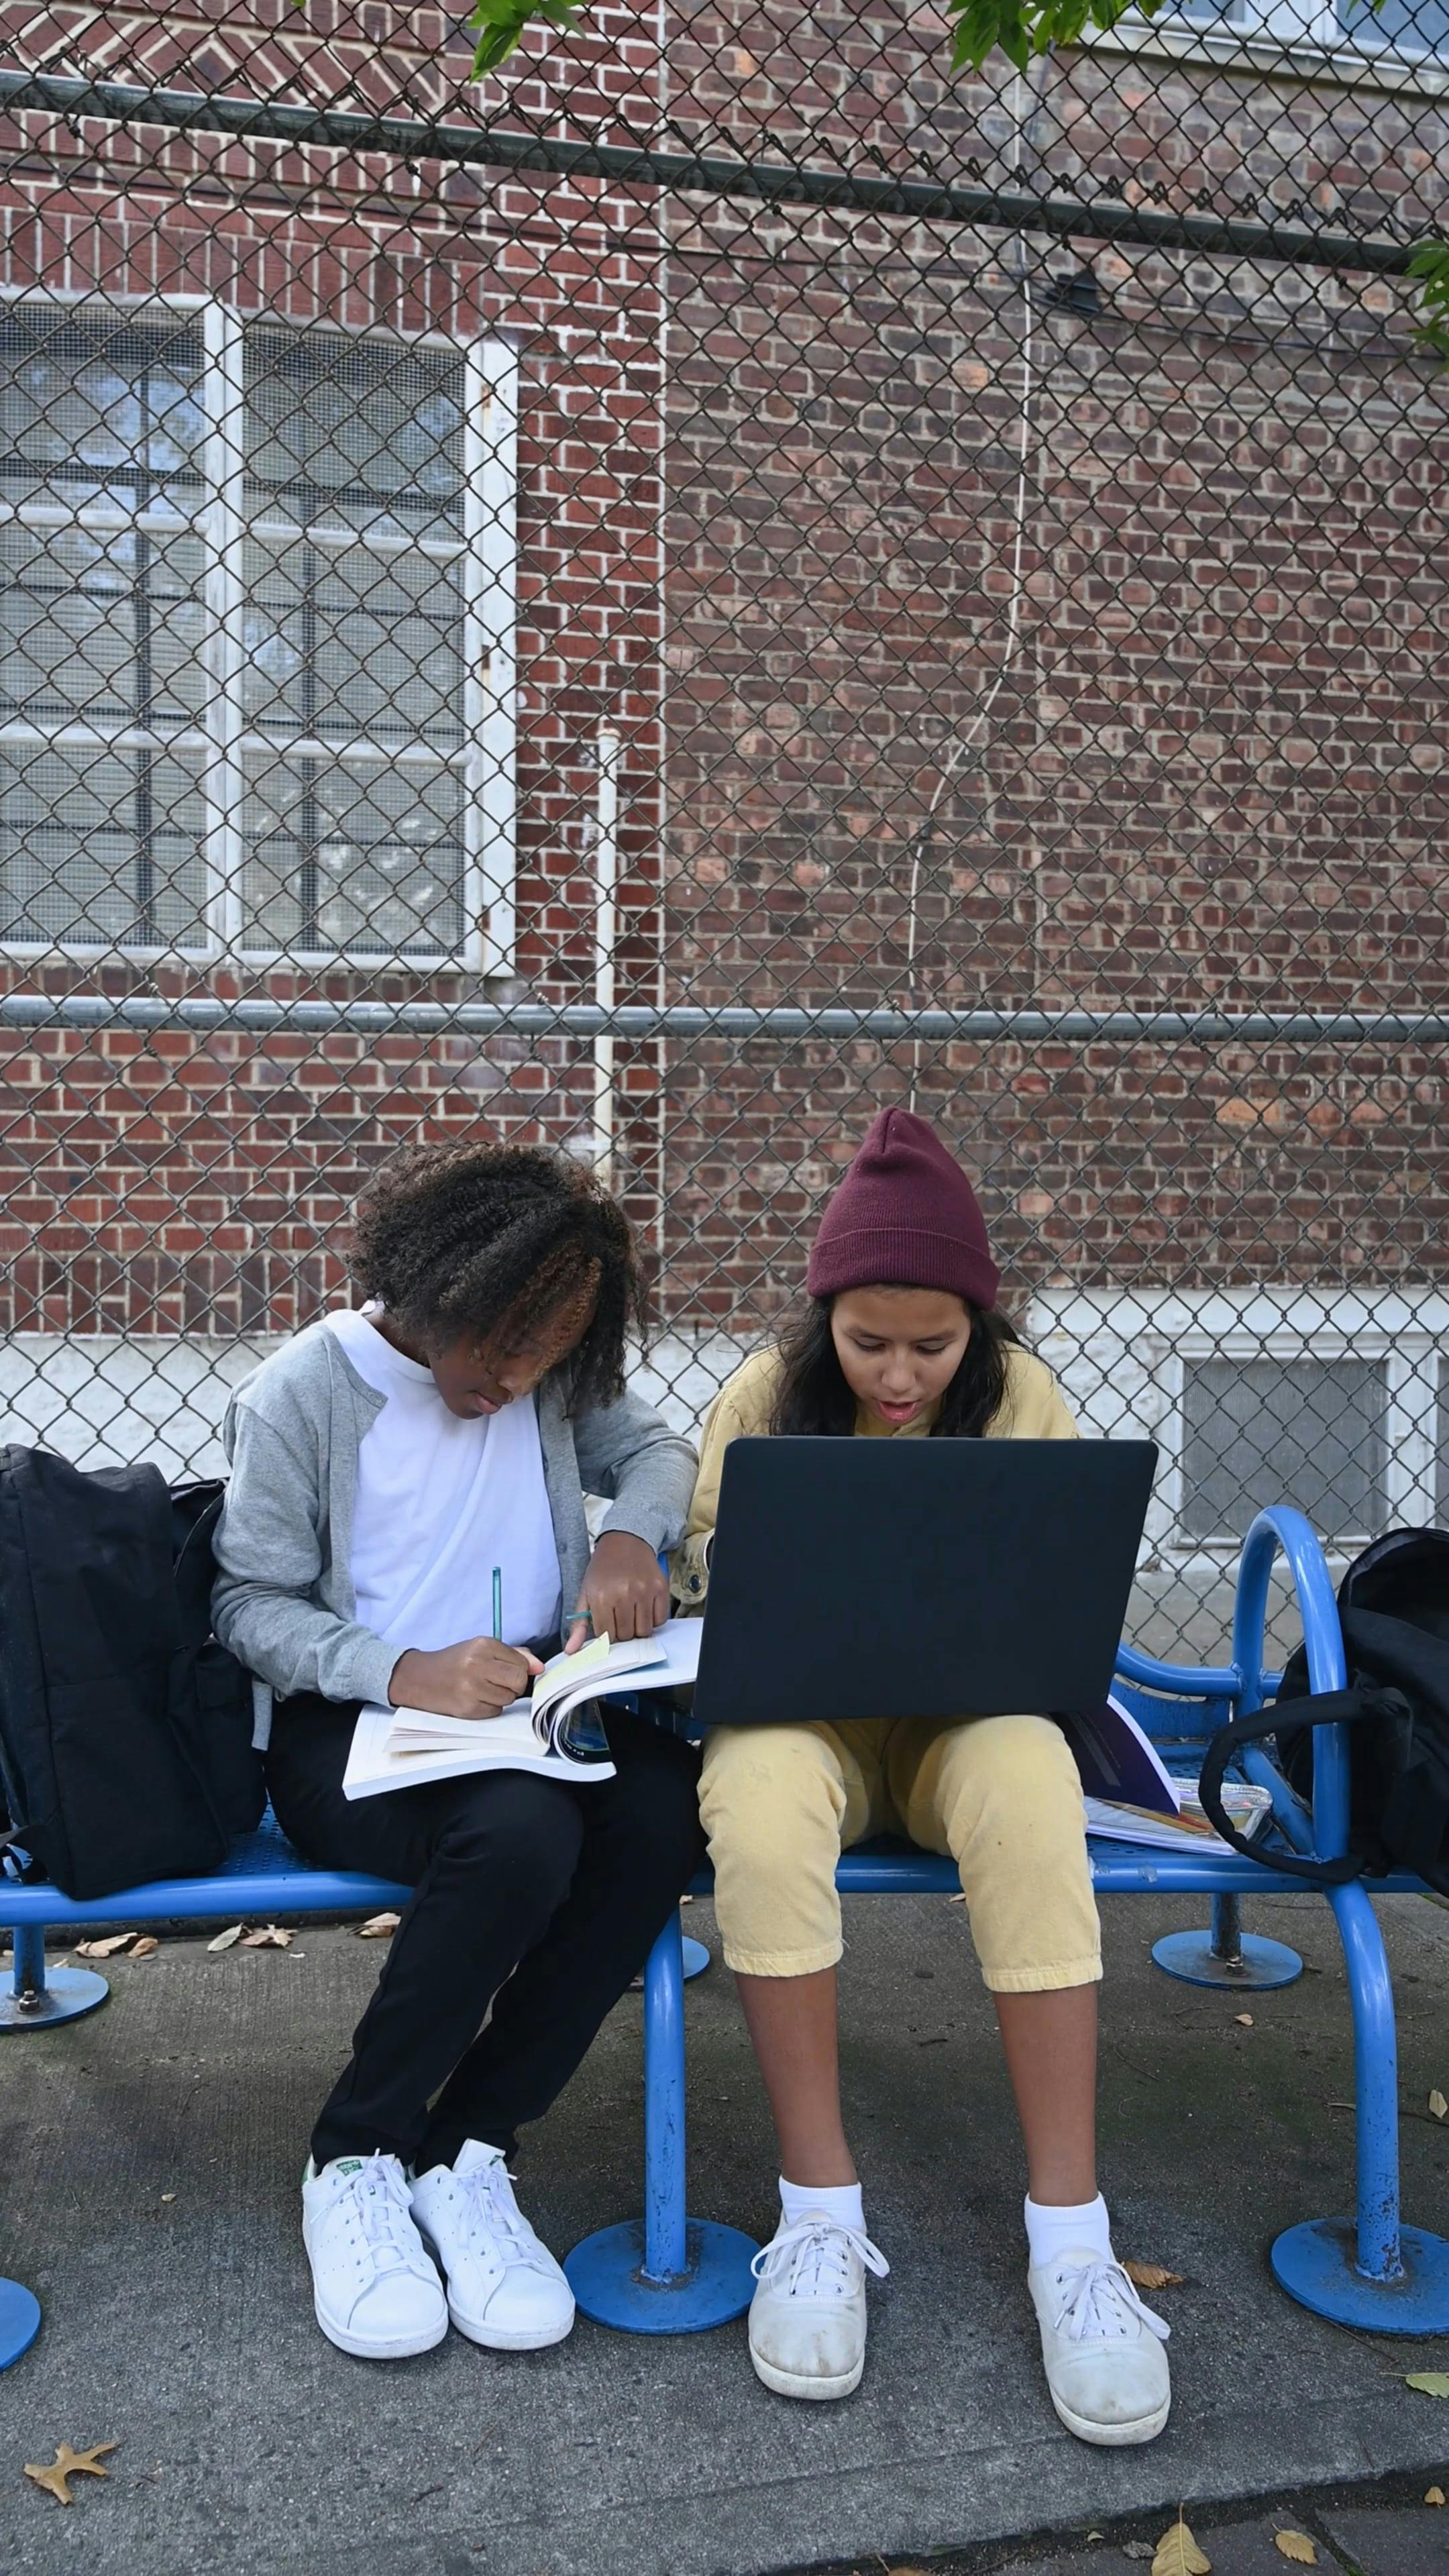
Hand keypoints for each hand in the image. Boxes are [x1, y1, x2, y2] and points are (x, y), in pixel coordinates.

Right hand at [388, 1635, 543, 1719]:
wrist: (420, 1679)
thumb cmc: (454, 1663)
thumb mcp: (481, 1649)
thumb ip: (514, 1655)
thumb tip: (540, 1667)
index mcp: (483, 1645)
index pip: (522, 1663)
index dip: (519, 1670)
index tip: (505, 1670)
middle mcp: (477, 1664)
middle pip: (519, 1681)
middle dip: (513, 1685)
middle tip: (496, 1682)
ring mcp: (471, 1688)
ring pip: (509, 1698)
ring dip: (500, 1697)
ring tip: (481, 1689)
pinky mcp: (467, 1708)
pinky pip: (495, 1711)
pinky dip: (489, 1708)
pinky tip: (474, 1699)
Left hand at [566, 1531, 667, 1652]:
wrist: (625, 1542)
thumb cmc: (603, 1569)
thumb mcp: (586, 1593)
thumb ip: (579, 1624)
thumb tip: (571, 1651)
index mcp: (601, 1597)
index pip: (607, 1636)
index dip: (607, 1634)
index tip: (607, 1626)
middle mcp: (624, 1594)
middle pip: (627, 1635)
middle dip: (622, 1632)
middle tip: (619, 1618)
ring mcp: (644, 1591)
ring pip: (645, 1631)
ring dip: (638, 1628)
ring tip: (631, 1614)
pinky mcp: (660, 1588)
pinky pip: (660, 1619)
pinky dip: (653, 1619)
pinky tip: (644, 1608)